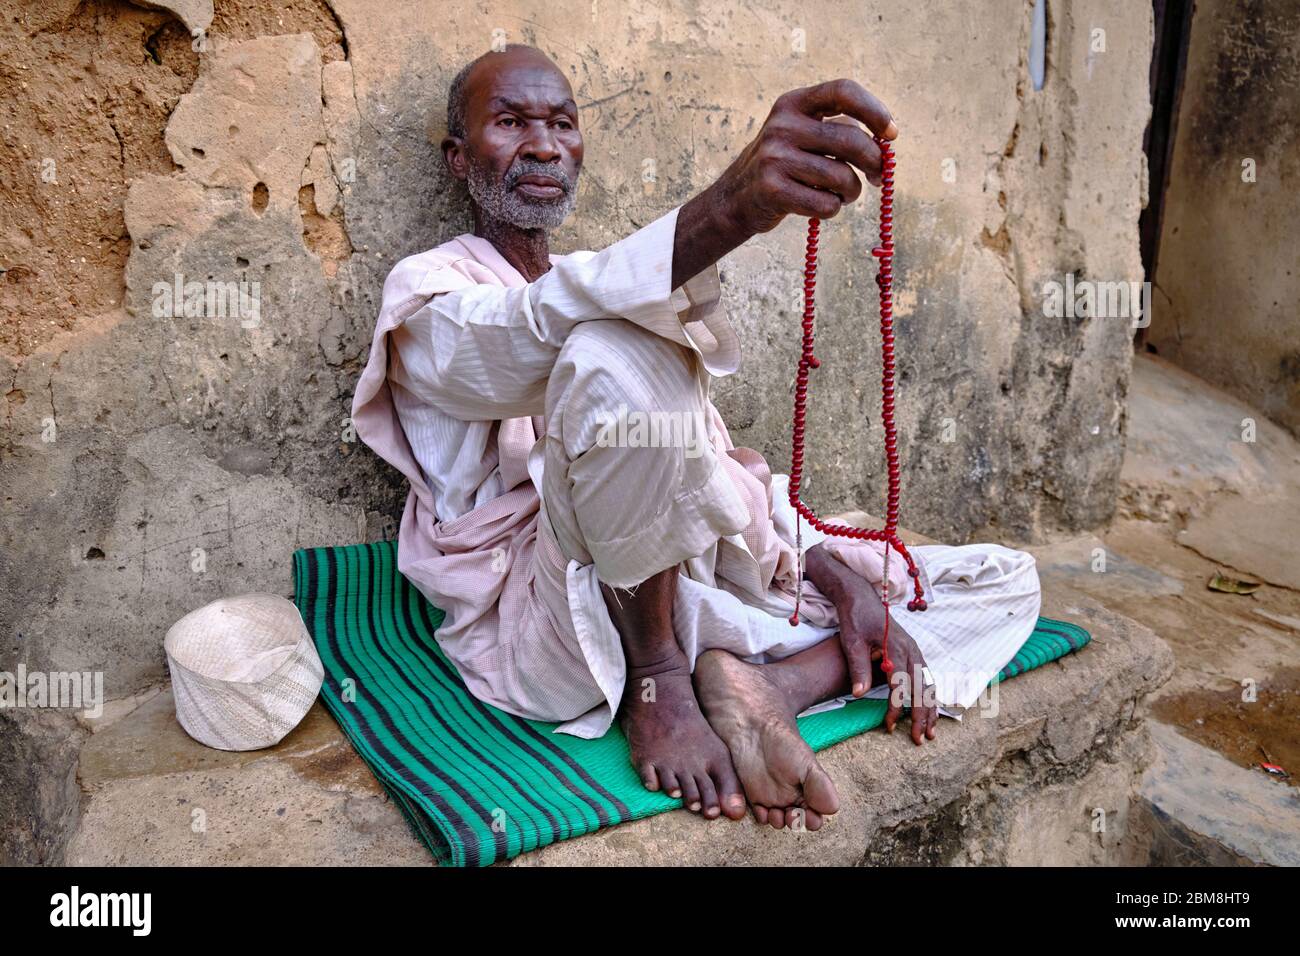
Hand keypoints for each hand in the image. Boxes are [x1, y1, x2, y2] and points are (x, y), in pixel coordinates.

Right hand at [715, 78, 897, 235]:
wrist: (736, 198)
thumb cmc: (785, 164)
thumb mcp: (803, 134)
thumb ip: (840, 130)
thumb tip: (887, 138)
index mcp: (793, 103)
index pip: (843, 92)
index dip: (874, 110)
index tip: (891, 133)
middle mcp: (782, 125)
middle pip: (851, 140)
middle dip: (875, 162)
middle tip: (879, 176)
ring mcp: (775, 158)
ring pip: (842, 177)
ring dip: (852, 191)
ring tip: (842, 194)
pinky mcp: (773, 190)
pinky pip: (827, 204)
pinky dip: (833, 209)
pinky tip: (820, 205)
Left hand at [802, 544, 937, 745]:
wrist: (860, 597)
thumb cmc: (854, 619)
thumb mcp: (851, 642)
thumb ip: (858, 668)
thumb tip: (858, 694)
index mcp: (896, 648)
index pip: (901, 685)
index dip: (897, 708)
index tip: (890, 726)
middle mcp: (911, 650)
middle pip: (922, 688)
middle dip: (922, 716)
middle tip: (920, 739)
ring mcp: (914, 650)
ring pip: (928, 684)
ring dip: (930, 709)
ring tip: (930, 732)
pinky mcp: (913, 651)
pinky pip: (926, 677)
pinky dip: (929, 696)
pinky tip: (929, 712)